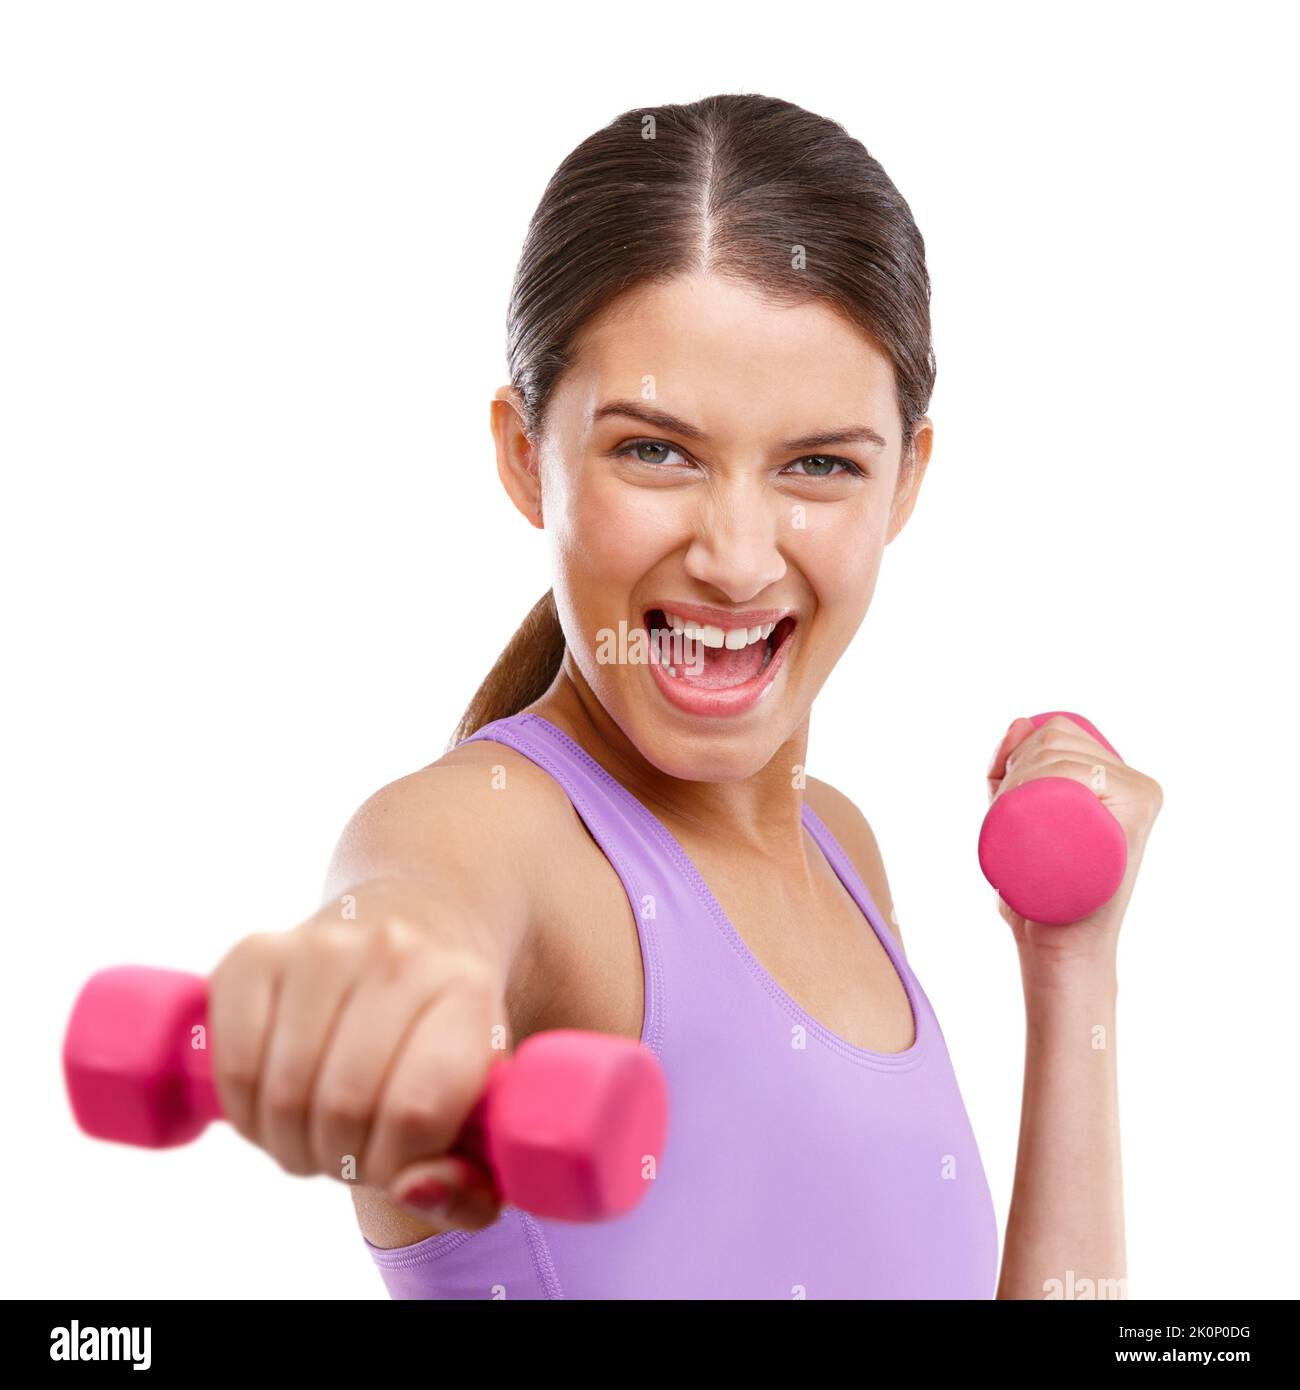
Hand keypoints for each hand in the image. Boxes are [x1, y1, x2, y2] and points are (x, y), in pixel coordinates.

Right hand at [207, 877, 507, 1232]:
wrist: (416, 930)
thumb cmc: (444, 1042)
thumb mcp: (481, 1116)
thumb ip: (470, 1184)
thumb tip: (413, 1189)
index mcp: (466, 990)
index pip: (415, 1112)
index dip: (396, 1164)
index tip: (400, 1161)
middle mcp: (397, 954)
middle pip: (342, 1107)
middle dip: (341, 1158)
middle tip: (352, 1150)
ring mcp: (322, 945)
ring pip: (283, 1094)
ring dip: (291, 1143)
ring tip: (317, 1130)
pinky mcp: (256, 952)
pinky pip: (233, 1066)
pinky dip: (246, 1112)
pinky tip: (275, 1104)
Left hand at [986, 716, 1162, 964]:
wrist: (1057, 943)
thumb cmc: (1040, 883)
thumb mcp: (1019, 817)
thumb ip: (1014, 772)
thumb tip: (1020, 720)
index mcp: (1121, 778)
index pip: (1059, 732)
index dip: (1018, 752)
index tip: (1000, 794)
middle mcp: (1140, 786)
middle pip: (1057, 741)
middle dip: (1015, 766)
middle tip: (1000, 813)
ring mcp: (1140, 805)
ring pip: (1061, 757)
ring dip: (1020, 777)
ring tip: (1012, 820)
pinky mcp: (1134, 827)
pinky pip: (1083, 778)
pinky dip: (1047, 780)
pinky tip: (1033, 802)